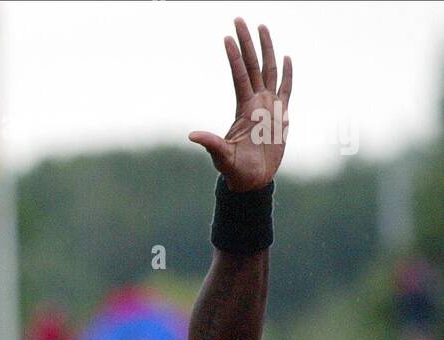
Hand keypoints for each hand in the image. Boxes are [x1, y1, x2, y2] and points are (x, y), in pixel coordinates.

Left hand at [189, 18, 291, 190]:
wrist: (253, 181)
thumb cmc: (236, 170)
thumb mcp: (222, 156)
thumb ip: (211, 144)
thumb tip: (192, 136)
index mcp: (244, 108)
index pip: (239, 76)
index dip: (233, 57)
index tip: (227, 37)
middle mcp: (256, 102)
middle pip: (252, 65)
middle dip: (247, 42)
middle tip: (240, 19)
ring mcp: (269, 106)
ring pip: (269, 70)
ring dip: (266, 49)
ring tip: (262, 27)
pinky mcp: (281, 115)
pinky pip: (286, 89)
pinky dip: (287, 74)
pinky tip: (286, 57)